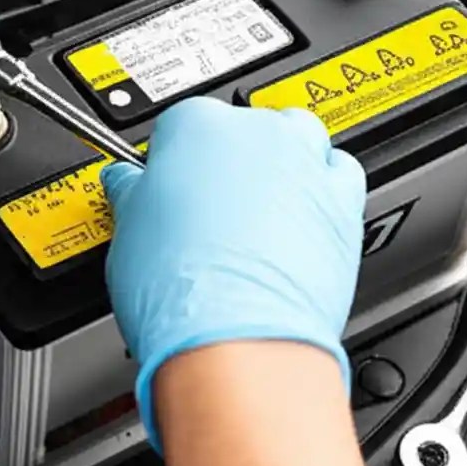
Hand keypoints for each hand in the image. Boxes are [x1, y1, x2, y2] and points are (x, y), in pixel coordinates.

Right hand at [101, 98, 365, 446]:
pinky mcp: (342, 201)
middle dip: (230, 161)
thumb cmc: (180, 290)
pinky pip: (339, 173)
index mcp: (195, 124)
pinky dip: (323, 187)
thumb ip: (130, 192)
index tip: (169, 190)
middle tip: (210, 209)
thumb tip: (126, 184)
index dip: (172, 162)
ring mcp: (303, 164)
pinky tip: (301, 217)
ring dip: (282, 162)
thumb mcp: (125, 230)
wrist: (236, 341)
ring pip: (299, 139)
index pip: (180, 124)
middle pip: (244, 127)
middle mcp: (255, 132)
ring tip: (258, 209)